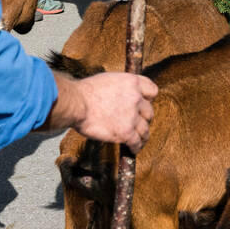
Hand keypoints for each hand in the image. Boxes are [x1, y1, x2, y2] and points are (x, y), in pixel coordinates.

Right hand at [43, 72, 158, 150]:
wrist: (77, 104)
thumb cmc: (85, 92)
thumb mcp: (108, 80)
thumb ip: (120, 87)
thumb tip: (119, 95)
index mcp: (132, 83)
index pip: (152, 91)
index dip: (149, 99)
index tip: (144, 105)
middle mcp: (136, 98)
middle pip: (149, 112)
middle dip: (145, 118)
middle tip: (138, 123)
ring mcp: (132, 116)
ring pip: (145, 129)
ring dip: (143, 135)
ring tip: (140, 139)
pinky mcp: (126, 132)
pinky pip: (137, 142)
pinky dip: (136, 147)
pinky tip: (133, 149)